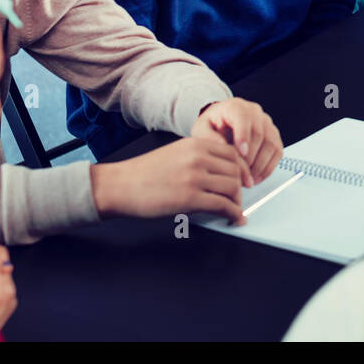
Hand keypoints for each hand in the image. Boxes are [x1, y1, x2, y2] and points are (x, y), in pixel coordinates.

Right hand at [91, 136, 252, 224]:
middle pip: (236, 171)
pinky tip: (234, 219)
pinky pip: (223, 205)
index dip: (242, 169)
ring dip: (237, 202)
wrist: (118, 185)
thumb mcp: (175, 154)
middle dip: (241, 188)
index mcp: (195, 144)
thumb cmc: (142, 174)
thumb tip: (221, 174)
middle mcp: (198, 157)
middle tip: (239, 198)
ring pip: (232, 188)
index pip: (233, 154)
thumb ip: (199, 158)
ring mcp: (195, 177)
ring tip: (234, 210)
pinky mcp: (190, 198)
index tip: (245, 180)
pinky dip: (234, 214)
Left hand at [191, 98, 282, 184]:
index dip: (244, 137)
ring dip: (261, 165)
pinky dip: (268, 167)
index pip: (244, 118)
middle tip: (241, 173)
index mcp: (235, 107)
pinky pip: (277, 152)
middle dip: (251, 157)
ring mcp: (267, 123)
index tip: (240, 154)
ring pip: (271, 144)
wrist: (221, 123)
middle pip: (260, 134)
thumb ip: (209, 137)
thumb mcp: (201, 129)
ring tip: (248, 178)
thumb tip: (223, 147)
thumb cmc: (212, 126)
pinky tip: (256, 177)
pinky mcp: (273, 135)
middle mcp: (254, 112)